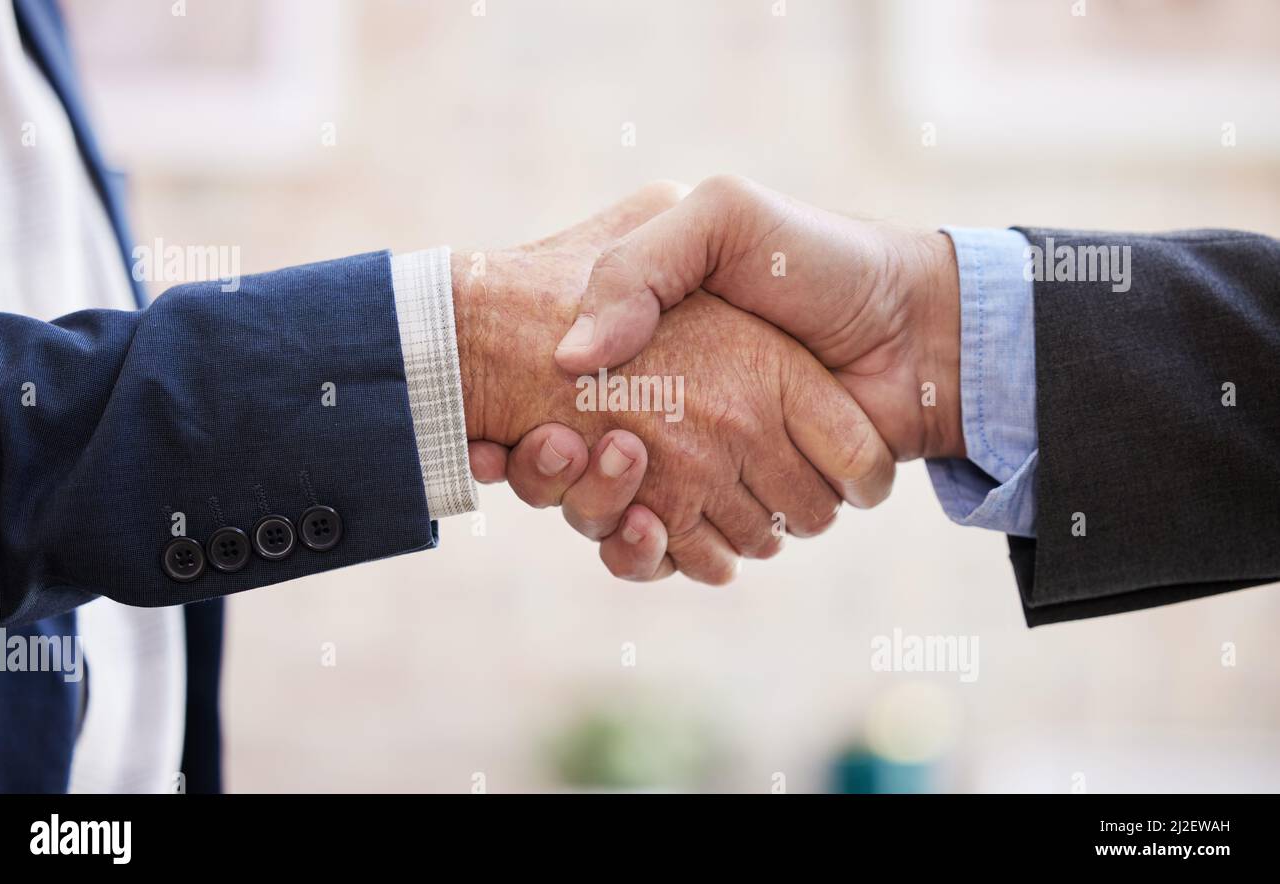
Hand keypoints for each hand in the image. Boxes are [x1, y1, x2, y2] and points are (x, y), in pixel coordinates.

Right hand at [453, 186, 895, 583]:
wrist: (918, 327)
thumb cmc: (819, 264)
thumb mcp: (722, 219)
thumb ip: (640, 267)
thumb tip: (571, 360)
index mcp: (646, 353)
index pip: (550, 407)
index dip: (523, 423)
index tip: (499, 427)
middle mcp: (662, 416)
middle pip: (570, 472)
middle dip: (553, 473)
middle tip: (553, 448)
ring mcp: (697, 470)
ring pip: (613, 519)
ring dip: (595, 512)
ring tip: (600, 473)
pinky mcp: (738, 516)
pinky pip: (671, 555)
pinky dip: (650, 554)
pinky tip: (649, 527)